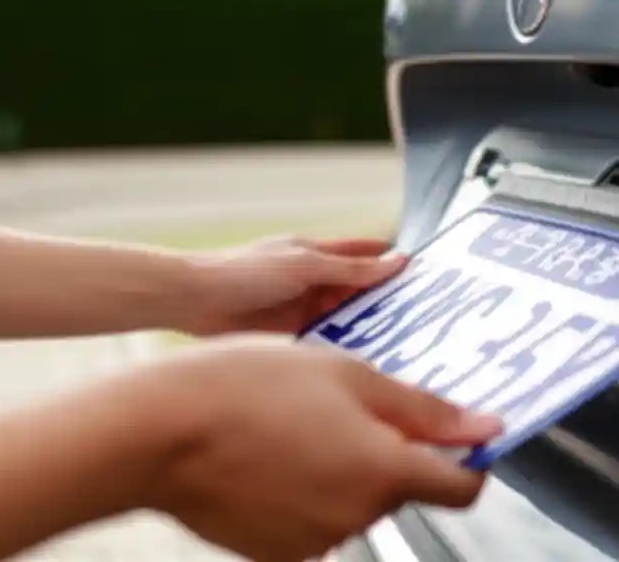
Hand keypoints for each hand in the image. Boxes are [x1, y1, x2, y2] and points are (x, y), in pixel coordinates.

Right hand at [132, 337, 501, 561]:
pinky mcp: (273, 551)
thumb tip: (484, 429)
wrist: (154, 431)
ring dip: (342, 466)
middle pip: (401, 486)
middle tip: (347, 402)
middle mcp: (356, 517)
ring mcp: (313, 541)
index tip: (461, 439)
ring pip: (353, 499)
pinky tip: (271, 452)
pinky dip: (305, 488)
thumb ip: (424, 410)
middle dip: (388, 448)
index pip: (461, 489)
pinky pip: (311, 517)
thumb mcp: (349, 375)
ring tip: (296, 421)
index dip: (469, 462)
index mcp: (385, 472)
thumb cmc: (248, 387)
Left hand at [183, 236, 406, 336]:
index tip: (426, 274)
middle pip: (360, 291)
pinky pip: (326, 342)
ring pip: (346, 319)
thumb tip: (398, 260)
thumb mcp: (306, 266)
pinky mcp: (291, 336)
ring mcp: (303, 310)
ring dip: (367, 329)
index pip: (366, 254)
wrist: (193, 301)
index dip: (393, 261)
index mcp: (318, 254)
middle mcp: (314, 282)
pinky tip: (365, 363)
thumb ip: (352, 269)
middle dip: (387, 301)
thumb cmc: (244, 272)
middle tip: (425, 318)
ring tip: (405, 345)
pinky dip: (344, 349)